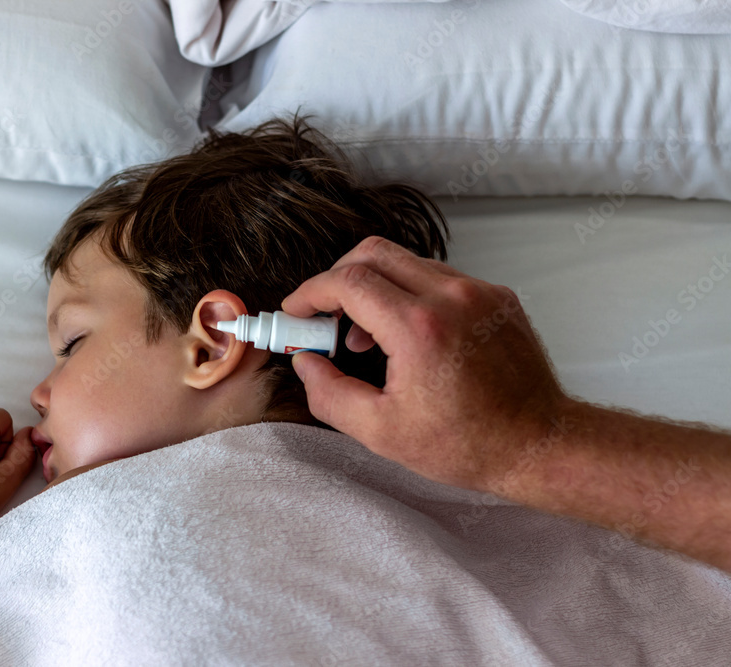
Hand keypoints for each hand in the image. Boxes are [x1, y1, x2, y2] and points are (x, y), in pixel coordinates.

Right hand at [281, 236, 570, 491]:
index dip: (311, 292)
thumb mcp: (382, 432)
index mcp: (420, 329)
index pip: (348, 281)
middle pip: (373, 253)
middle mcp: (451, 297)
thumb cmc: (468, 444)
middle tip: (324, 316)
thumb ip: (330, 395)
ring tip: (365, 337)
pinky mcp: (496, 296)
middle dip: (337, 278)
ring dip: (373, 287)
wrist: (540, 445)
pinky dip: (408, 294)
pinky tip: (405, 336)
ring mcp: (478, 292)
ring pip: (406, 261)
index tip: (297, 311)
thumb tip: (306, 363)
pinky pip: (438, 277)